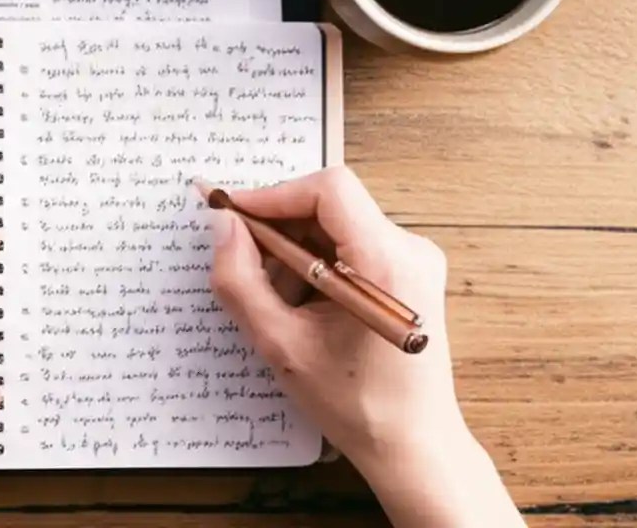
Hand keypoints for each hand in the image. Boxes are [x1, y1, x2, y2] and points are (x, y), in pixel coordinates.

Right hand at [208, 166, 522, 527]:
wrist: (413, 445)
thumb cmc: (355, 404)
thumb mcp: (280, 344)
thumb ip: (241, 280)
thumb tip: (222, 226)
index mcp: (388, 263)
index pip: (328, 190)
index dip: (274, 195)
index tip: (231, 214)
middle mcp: (410, 250)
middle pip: (329, 205)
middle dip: (278, 230)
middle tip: (243, 265)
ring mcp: (414, 260)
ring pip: (335, 225)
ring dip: (294, 252)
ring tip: (277, 302)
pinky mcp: (408, 272)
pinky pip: (350, 245)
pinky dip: (315, 266)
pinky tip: (302, 308)